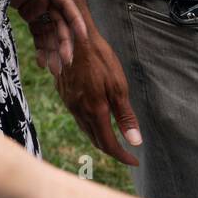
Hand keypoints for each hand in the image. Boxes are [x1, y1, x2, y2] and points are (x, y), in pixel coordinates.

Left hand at [11, 0, 87, 74]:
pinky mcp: (30, 16)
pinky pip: (38, 35)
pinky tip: (41, 63)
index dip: (77, 22)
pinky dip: (41, 49)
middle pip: (60, 25)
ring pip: (50, 34)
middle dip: (63, 45)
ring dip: (53, 52)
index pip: (67, 6)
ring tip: (54, 71)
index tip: (84, 39)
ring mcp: (39, 9)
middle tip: (65, 63)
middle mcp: (48, 0)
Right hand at [55, 27, 142, 165]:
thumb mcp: (119, 86)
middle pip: (94, 139)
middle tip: (126, 152)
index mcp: (95, 109)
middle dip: (111, 149)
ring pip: (84, 128)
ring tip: (114, 137)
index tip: (134, 161)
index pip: (108, 143)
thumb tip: (135, 141)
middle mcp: (78, 110)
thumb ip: (125, 116)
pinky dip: (89, 124)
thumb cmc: (101, 59)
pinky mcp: (63, 93)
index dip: (122, 156)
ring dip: (99, 137)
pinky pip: (77, 116)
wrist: (74, 37)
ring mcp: (68, 101)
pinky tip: (96, 117)